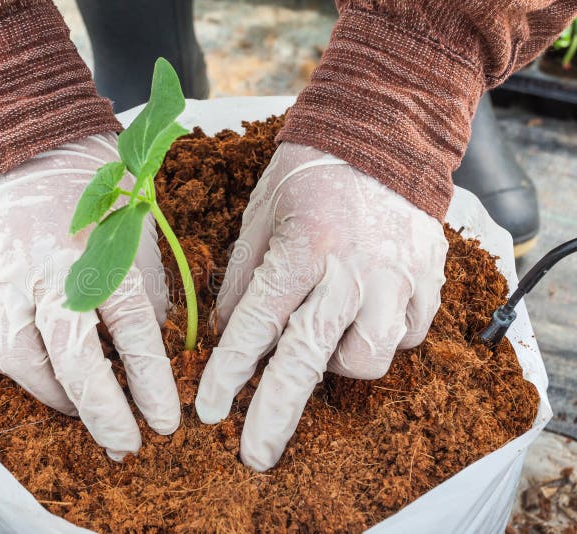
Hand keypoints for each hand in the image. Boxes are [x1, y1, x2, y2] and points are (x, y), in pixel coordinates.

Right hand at [0, 134, 179, 459]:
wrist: (30, 139)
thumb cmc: (97, 190)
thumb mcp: (137, 234)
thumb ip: (142, 294)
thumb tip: (147, 354)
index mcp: (103, 255)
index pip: (135, 338)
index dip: (152, 387)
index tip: (164, 423)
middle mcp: (50, 272)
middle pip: (73, 363)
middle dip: (102, 414)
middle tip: (123, 445)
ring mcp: (4, 275)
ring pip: (22, 360)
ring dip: (53, 396)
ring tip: (79, 411)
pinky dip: (8, 366)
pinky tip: (32, 376)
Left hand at [195, 143, 446, 470]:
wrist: (385, 133)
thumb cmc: (312, 170)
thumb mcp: (262, 214)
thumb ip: (245, 275)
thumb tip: (226, 330)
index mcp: (304, 245)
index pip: (258, 322)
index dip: (230, 371)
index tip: (211, 409)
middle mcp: (352, 268)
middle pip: (310, 358)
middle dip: (276, 414)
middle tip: (254, 454)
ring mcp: (398, 277)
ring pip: (368, 358)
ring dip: (335, 365)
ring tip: (320, 341)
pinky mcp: (429, 280)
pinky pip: (406, 337)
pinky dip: (378, 338)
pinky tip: (362, 315)